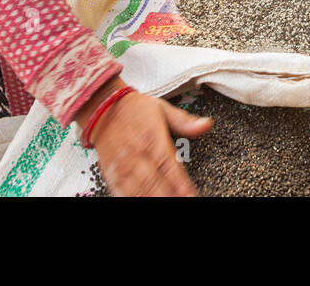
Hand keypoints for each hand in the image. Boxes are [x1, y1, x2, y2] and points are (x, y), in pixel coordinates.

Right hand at [86, 83, 212, 195]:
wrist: (102, 107)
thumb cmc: (134, 109)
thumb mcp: (163, 109)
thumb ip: (186, 121)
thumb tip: (206, 124)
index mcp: (154, 139)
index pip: (170, 166)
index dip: (181, 184)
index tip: (190, 195)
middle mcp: (138, 154)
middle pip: (155, 183)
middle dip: (168, 196)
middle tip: (181, 201)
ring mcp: (124, 165)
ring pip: (138, 190)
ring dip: (151, 198)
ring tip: (165, 204)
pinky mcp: (112, 173)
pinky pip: (121, 191)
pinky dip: (130, 197)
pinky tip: (139, 202)